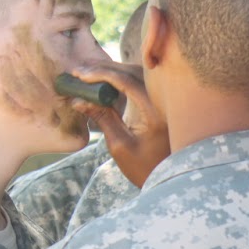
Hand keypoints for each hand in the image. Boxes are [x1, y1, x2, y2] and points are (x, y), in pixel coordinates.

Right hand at [69, 61, 167, 186]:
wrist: (170, 179)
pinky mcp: (162, 103)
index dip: (102, 74)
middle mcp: (165, 103)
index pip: (128, 82)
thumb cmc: (144, 168)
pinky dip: (122, 78)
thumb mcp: (119, 145)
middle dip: (105, 69)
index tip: (80, 74)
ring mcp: (166, 102)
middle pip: (134, 72)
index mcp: (156, 114)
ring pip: (138, 74)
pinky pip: (142, 82)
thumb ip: (102, 118)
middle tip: (79, 71)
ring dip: (112, 71)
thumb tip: (77, 99)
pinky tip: (103, 81)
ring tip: (87, 75)